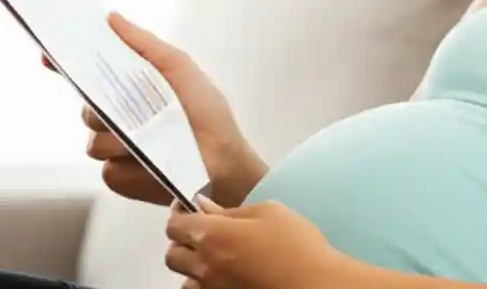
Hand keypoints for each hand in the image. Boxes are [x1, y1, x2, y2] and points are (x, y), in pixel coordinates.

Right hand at [61, 12, 266, 206]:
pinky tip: (153, 162)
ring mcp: (117, 151)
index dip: (65, 66)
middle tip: (128, 106)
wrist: (225, 160)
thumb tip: (111, 17)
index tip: (48, 56)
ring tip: (155, 138)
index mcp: (130, 91)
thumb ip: (144, 44)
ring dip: (122, 139)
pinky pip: (107, 169)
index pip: (88, 77)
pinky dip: (130, 165)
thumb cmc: (207, 111)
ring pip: (93, 142)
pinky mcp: (121, 178)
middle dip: (101, 107)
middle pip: (85, 110)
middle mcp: (118, 120)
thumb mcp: (179, 69)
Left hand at [165, 195, 366, 287]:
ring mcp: (212, 288)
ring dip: (192, 265)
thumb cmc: (294, 242)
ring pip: (183, 279)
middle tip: (203, 231)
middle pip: (172, 254)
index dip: (180, 213)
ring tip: (214, 258)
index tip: (191, 207)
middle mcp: (204, 265)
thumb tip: (203, 206)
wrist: (315, 283)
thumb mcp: (269, 211)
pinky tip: (225, 275)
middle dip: (182, 240)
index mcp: (211, 235)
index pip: (175, 224)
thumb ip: (230, 210)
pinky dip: (204, 283)